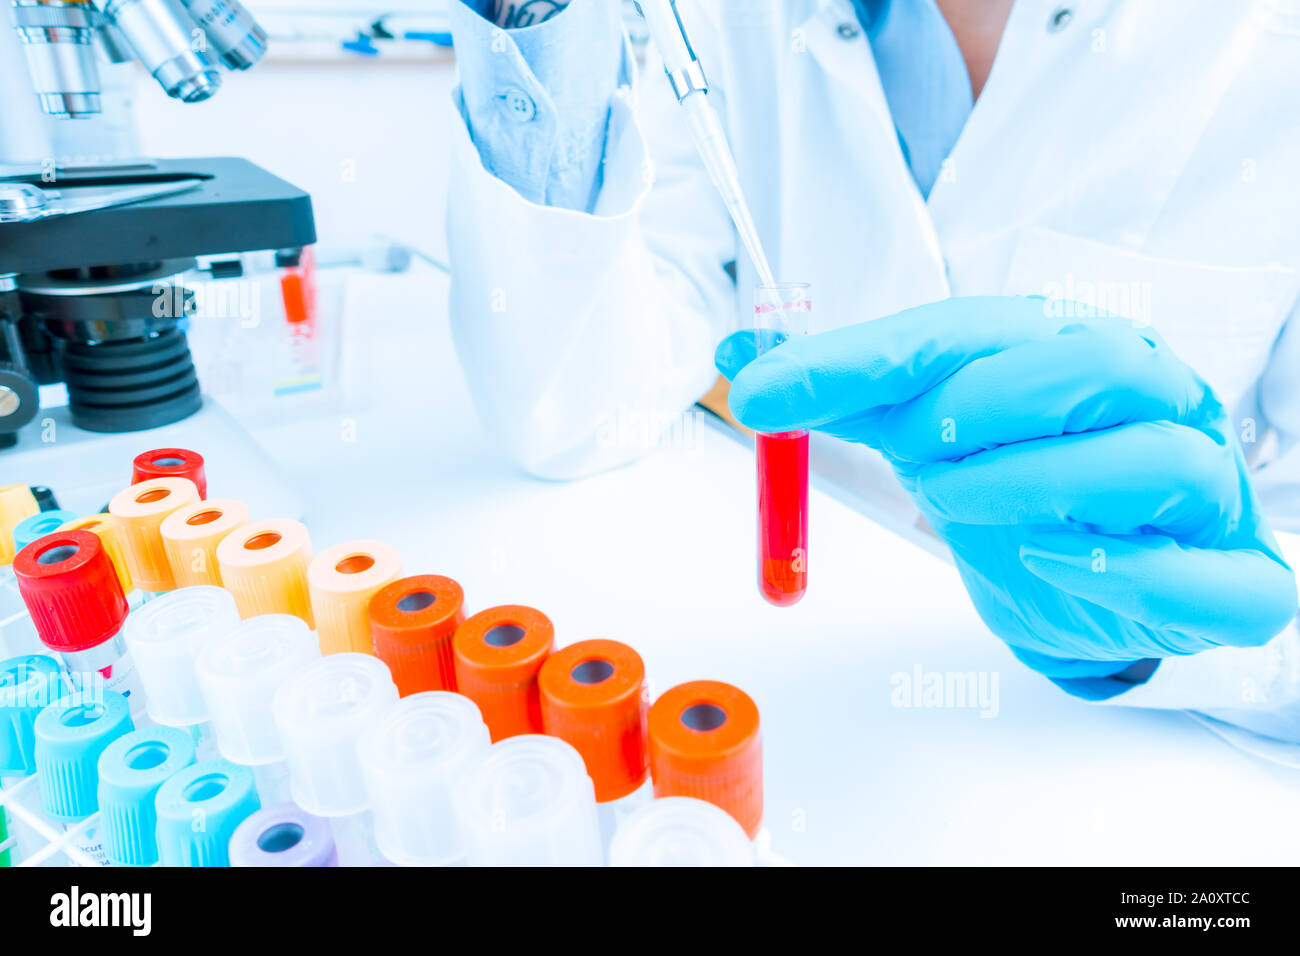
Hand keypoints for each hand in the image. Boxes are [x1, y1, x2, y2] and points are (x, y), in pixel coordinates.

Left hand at [715, 296, 1297, 678]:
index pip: (969, 331)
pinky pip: (1204, 578)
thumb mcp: (926, 431)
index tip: (765, 392)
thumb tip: (742, 362)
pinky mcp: (1230, 578)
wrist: (1109, 576)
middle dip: (982, 404)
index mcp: (1072, 349)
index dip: (862, 359)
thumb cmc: (1023, 486)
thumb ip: (847, 395)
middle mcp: (1151, 400)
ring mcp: (1202, 488)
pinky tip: (1046, 562)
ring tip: (955, 507)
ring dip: (1033, 483)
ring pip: (1153, 460)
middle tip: (913, 451)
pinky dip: (1120, 574)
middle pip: (1094, 362)